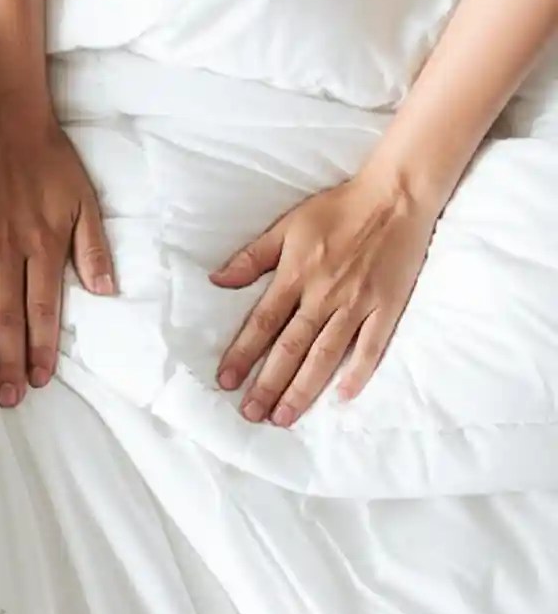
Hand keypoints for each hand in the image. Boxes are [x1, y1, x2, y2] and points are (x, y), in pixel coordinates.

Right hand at [0, 116, 115, 407]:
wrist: (5, 119)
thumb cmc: (50, 159)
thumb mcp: (85, 199)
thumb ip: (93, 248)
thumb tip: (105, 291)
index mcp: (42, 246)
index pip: (42, 308)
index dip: (40, 347)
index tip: (38, 380)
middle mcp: (6, 250)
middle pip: (7, 316)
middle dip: (7, 360)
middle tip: (4, 398)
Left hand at [211, 175, 437, 425]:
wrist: (396, 196)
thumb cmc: (338, 209)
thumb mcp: (287, 226)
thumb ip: (253, 257)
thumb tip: (217, 280)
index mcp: (296, 275)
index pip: (262, 323)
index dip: (242, 353)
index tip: (226, 381)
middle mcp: (324, 295)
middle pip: (290, 348)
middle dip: (268, 384)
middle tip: (251, 414)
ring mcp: (357, 304)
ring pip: (325, 355)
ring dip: (303, 388)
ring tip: (284, 417)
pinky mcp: (388, 307)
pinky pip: (372, 346)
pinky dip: (357, 372)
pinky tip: (341, 397)